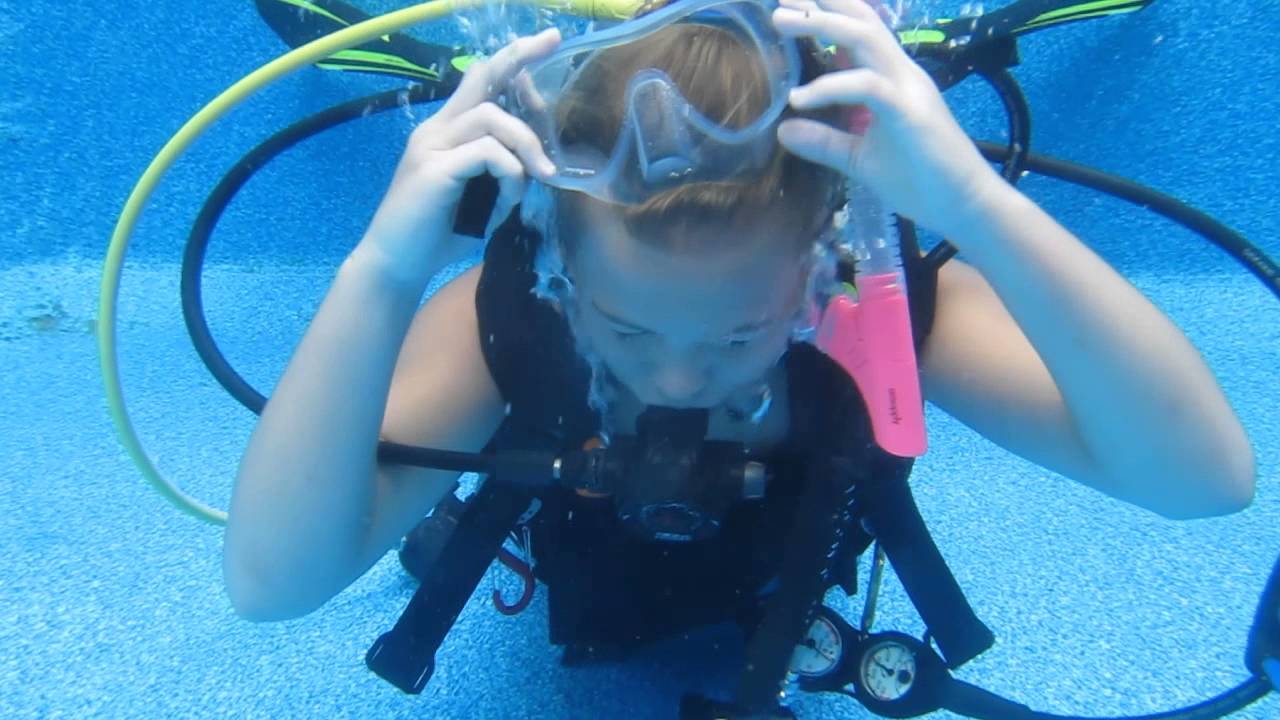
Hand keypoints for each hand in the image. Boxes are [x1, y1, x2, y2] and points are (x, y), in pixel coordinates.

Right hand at [358, 28, 560, 282]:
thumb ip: (503, 173)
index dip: (512, 60)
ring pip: (491, 118)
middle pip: (482, 78)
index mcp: (447, 132)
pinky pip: (487, 154)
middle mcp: (437, 129)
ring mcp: (432, 146)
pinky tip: (509, 201)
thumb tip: (539, 163)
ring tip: (540, 176)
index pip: (480, 82)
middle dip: (519, 56)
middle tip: (552, 41)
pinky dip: (509, 175)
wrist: (396, 264)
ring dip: (525, 145)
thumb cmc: (439, 234)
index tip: (546, 43)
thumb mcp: (482, 197)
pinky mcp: (434, 168)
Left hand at [772, 0, 1004, 238]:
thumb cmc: (919, 180)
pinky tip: (799, 99)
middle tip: (780, 2)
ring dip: (823, 26)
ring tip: (782, 23)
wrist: (963, 205)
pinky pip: (868, 86)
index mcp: (893, 78)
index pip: (861, 31)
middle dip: (821, 6)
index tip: (790, 4)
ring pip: (866, 39)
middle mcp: (901, 74)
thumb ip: (825, 142)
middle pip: (862, 22)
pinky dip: (831, 86)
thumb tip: (784, 130)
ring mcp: (908, 89)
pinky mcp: (910, 112)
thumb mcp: (859, 160)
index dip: (829, 12)